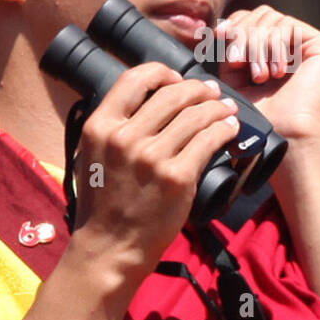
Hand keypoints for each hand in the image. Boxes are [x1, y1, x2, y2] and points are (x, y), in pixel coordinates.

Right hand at [71, 62, 238, 272]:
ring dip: (217, 107)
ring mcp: (152, 157)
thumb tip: (141, 103)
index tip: (176, 78)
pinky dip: (225, 129)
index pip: (134, 78)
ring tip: (226, 109)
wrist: (110, 247)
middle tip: (210, 92)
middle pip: (172, 94)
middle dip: (197, 89)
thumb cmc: (102, 204)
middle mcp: (125, 137)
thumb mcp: (89, 155)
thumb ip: (110, 128)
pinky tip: (230, 128)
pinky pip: (209, 140)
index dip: (161, 72)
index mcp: (100, 127)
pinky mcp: (177, 176)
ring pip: (196, 115)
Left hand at [215, 5, 319, 144]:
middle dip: (242, 35)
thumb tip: (220, 25)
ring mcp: (312, 45)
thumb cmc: (258, 117)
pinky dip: (274, 46)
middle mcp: (295, 45)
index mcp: (275, 51)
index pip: (252, 19)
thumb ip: (231, 48)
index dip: (234, 24)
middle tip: (238, 63)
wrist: (283, 137)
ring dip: (257, 45)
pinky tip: (277, 73)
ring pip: (272, 18)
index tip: (217, 36)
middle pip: (261, 14)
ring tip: (260, 77)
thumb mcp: (234, 77)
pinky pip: (288, 25)